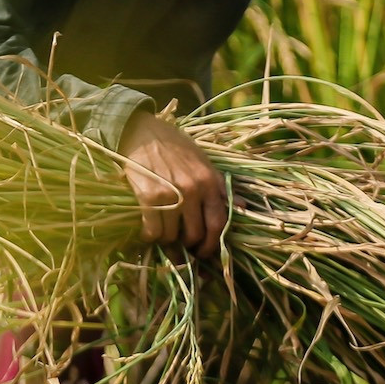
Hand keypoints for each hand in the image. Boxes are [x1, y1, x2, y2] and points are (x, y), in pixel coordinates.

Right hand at [117, 109, 227, 259]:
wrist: (142, 133)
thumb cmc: (173, 146)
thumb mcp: (202, 161)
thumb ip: (220, 186)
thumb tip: (242, 207)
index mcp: (210, 181)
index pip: (219, 222)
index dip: (213, 243)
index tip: (205, 251)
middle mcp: (193, 190)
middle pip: (196, 234)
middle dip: (190, 246)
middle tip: (183, 247)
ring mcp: (171, 195)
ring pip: (172, 235)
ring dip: (168, 240)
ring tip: (164, 233)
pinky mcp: (149, 198)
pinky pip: (153, 230)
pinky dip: (150, 236)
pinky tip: (148, 231)